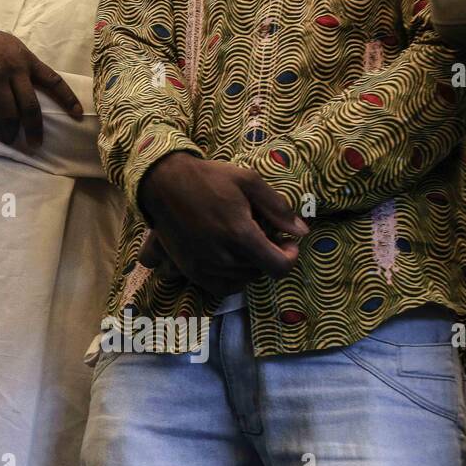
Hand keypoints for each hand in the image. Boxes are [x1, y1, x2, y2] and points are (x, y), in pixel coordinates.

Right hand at [0, 16, 81, 148]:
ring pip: (8, 114)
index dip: (68, 99)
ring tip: (10, 138)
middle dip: (35, 129)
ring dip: (10, 131)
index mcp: (26, 59)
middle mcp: (13, 69)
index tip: (79, 114)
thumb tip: (39, 84)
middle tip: (35, 144)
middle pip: (30, 106)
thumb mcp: (11, 46)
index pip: (53, 80)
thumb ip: (24, 64)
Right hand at [138, 152, 306, 297]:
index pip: (279, 267)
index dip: (290, 256)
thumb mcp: (249, 181)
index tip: (287, 242)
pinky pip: (220, 287)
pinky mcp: (190, 269)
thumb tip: (302, 232)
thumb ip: (278, 208)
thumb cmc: (208, 178)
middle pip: (261, 271)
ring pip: (242, 280)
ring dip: (250, 266)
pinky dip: (232, 280)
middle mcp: (222, 256)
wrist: (163, 183)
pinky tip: (231, 261)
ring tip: (244, 245)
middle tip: (262, 235)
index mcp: (239, 234)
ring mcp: (204, 265)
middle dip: (268, 255)